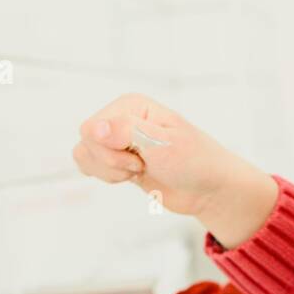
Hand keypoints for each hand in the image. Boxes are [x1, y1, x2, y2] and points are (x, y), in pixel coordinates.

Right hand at [72, 93, 277, 246]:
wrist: (208, 189)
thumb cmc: (194, 161)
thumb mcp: (162, 144)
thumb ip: (126, 132)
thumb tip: (92, 128)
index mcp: (130, 104)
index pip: (92, 127)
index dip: (111, 149)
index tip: (141, 156)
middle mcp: (120, 117)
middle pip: (86, 142)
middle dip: (111, 163)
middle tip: (142, 164)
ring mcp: (118, 139)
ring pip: (85, 155)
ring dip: (109, 172)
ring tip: (139, 170)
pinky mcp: (118, 159)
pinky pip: (91, 167)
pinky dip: (107, 177)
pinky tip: (130, 176)